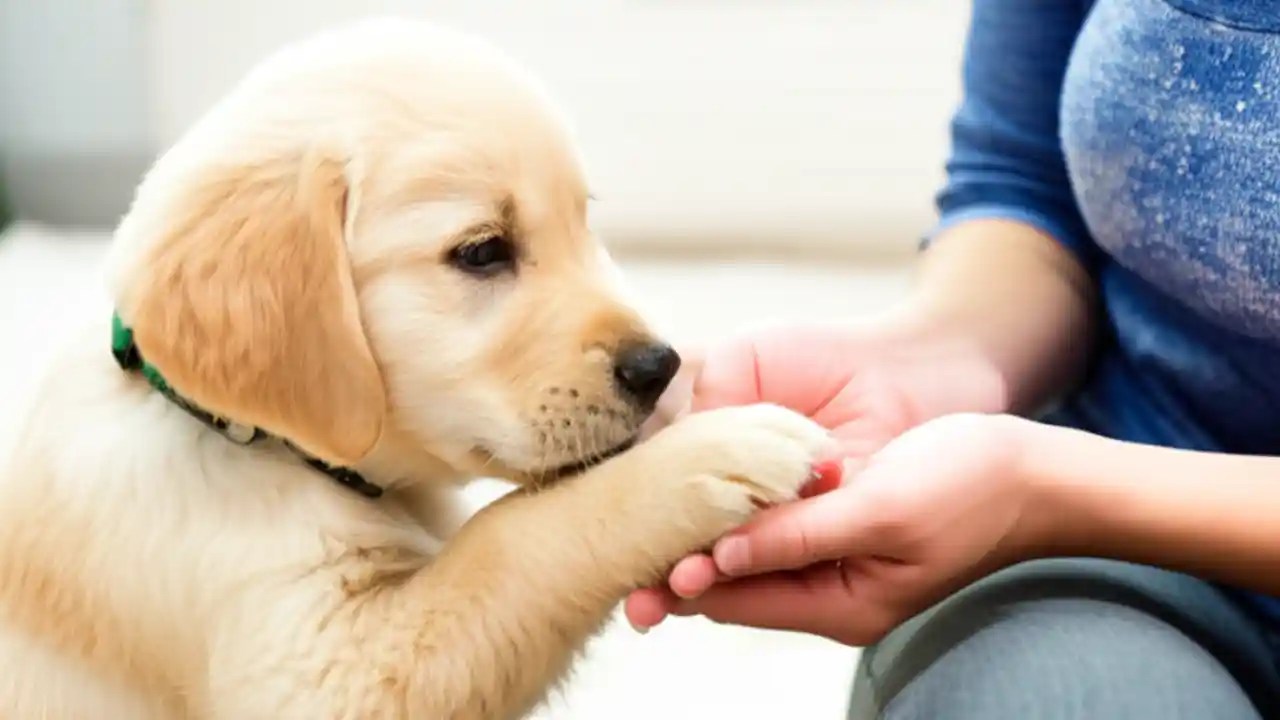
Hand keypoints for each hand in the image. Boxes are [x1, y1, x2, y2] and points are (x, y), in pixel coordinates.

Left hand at [627, 318, 1009, 628]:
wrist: (1035, 472)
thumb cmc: (970, 487)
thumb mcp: (880, 511)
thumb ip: (799, 536)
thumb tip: (719, 556)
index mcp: (842, 604)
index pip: (738, 599)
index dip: (681, 578)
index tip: (629, 555)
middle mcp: (830, 592)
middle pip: (734, 583)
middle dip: (679, 560)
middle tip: (617, 533)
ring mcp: (835, 563)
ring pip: (749, 554)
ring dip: (705, 530)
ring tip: (647, 505)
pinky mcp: (841, 529)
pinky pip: (774, 527)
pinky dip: (739, 508)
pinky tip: (708, 481)